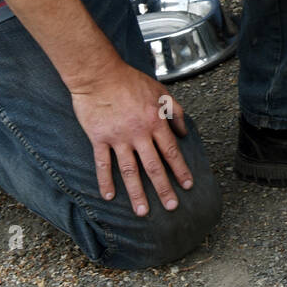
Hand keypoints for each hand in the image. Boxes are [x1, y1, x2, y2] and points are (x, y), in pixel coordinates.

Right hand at [69, 60, 193, 215]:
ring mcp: (118, 138)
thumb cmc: (131, 81)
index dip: (180, 170)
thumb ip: (174, 112)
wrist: (100, 75)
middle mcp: (139, 133)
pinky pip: (103, 164)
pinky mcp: (99, 138)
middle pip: (153, 166)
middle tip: (172, 206)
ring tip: (142, 211)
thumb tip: (183, 133)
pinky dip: (105, 181)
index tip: (187, 185)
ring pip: (129, 171)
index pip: (171, 151)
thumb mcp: (161, 91)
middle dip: (164, 188)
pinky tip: (108, 196)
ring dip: (137, 193)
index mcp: (155, 122)